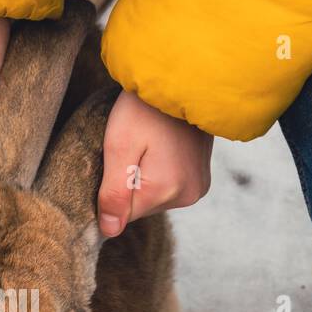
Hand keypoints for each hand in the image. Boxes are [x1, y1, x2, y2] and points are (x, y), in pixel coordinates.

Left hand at [97, 90, 213, 236]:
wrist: (184, 79)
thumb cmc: (146, 107)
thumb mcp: (120, 146)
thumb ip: (113, 193)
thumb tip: (109, 231)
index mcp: (165, 190)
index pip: (122, 214)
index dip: (110, 190)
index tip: (115, 160)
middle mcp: (187, 195)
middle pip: (140, 206)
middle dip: (128, 182)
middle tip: (132, 147)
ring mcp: (198, 187)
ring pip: (153, 197)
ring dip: (143, 177)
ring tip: (148, 144)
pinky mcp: (201, 179)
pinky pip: (168, 187)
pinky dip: (158, 172)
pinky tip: (160, 148)